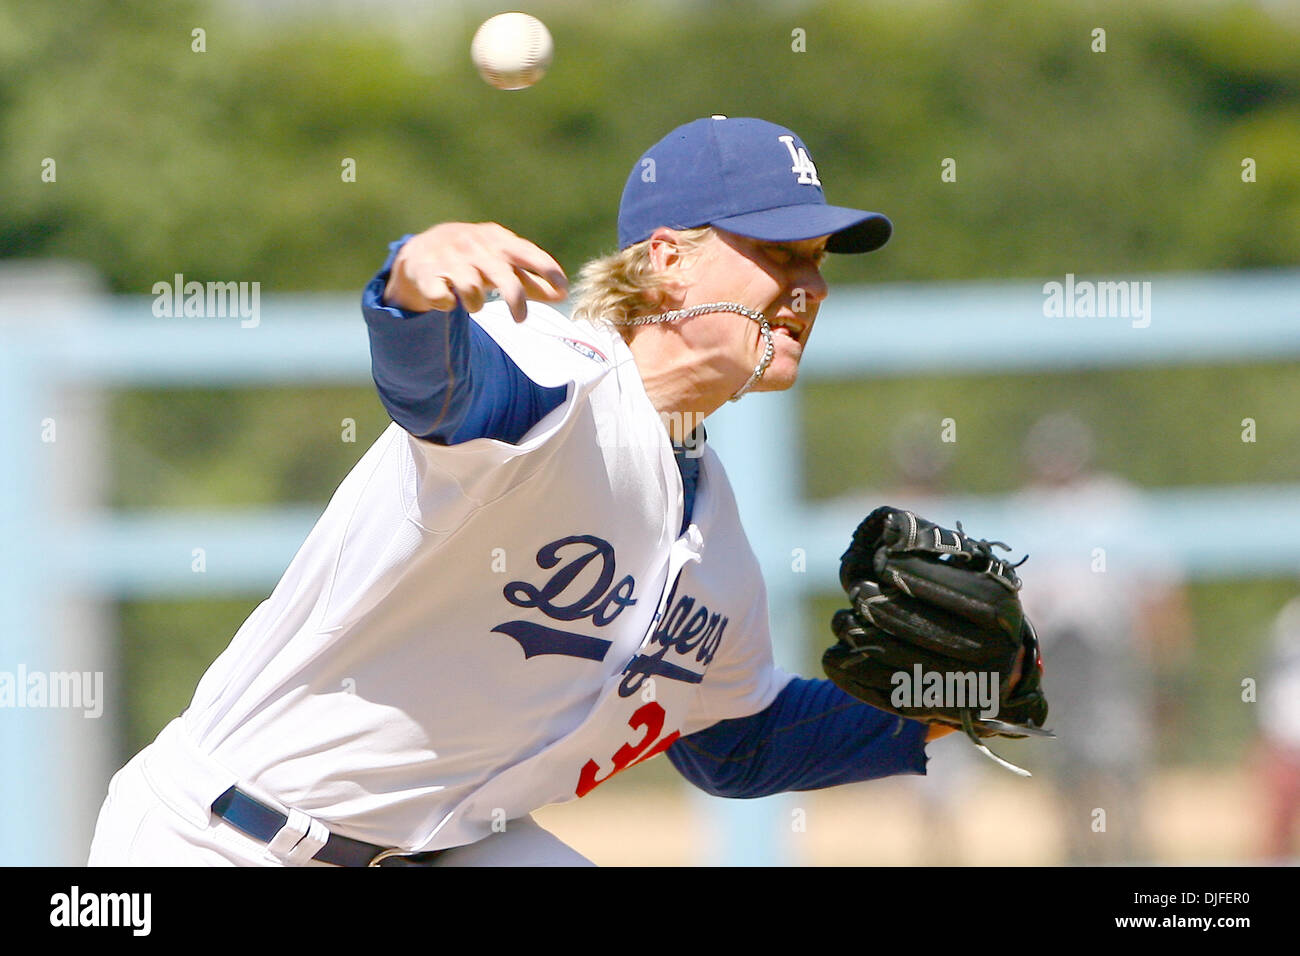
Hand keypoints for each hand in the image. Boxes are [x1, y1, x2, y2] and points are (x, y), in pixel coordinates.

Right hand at [382, 222, 568, 321]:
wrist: (421, 251)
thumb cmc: (473, 259)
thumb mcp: (501, 262)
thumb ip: (530, 280)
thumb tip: (563, 295)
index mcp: (497, 240)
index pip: (527, 253)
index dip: (547, 270)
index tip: (563, 290)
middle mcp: (474, 246)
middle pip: (502, 276)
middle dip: (515, 300)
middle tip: (520, 319)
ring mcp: (449, 259)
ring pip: (471, 289)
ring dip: (475, 304)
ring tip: (472, 303)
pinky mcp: (426, 275)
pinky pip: (442, 298)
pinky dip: (446, 304)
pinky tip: (446, 301)